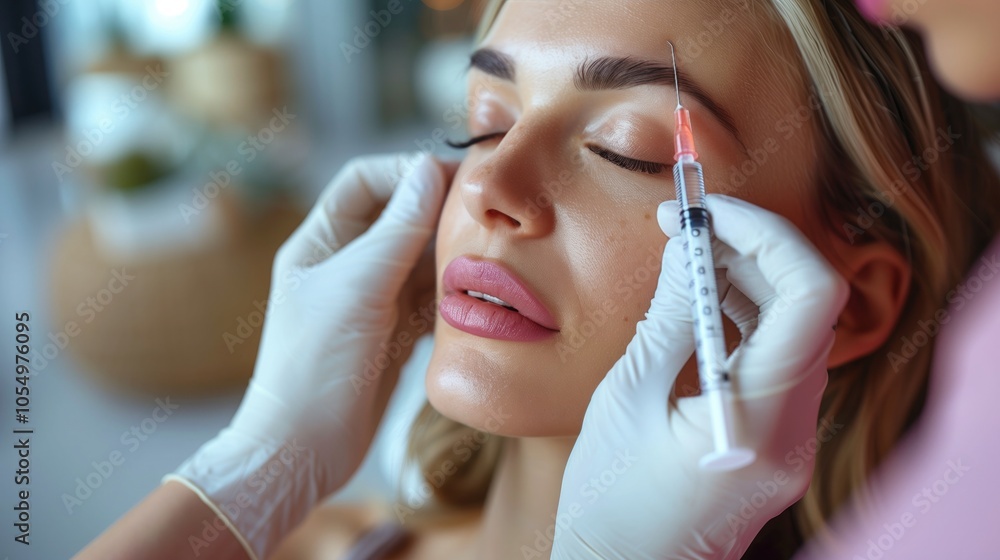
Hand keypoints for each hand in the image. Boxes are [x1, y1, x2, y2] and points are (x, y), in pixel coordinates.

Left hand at [163, 152, 453, 559]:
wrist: (303, 451)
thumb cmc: (314, 365)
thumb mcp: (358, 287)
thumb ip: (397, 229)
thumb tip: (428, 169)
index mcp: (320, 243)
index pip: (365, 182)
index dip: (405, 172)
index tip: (454, 179)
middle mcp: (346, 266)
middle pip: (399, 218)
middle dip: (438, 214)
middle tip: (484, 217)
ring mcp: (372, 302)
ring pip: (420, 259)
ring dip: (450, 256)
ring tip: (487, 256)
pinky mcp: (394, 335)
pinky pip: (429, 298)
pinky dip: (452, 293)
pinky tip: (475, 295)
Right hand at [551, 194, 848, 559]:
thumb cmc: (612, 502)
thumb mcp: (626, 399)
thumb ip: (666, 317)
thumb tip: (689, 246)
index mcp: (758, 419)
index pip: (809, 297)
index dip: (767, 235)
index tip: (709, 212)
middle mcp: (793, 429)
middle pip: (806, 307)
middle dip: (751, 249)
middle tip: (688, 222)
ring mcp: (790, 437)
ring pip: (793, 330)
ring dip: (744, 280)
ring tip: (684, 254)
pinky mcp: (775, 438)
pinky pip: (774, 360)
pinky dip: (740, 318)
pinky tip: (695, 301)